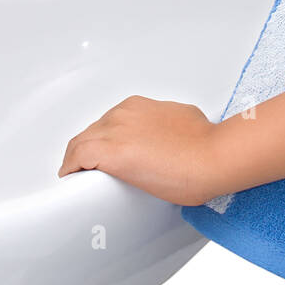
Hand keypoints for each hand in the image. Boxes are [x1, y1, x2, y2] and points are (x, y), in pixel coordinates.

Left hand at [56, 94, 227, 205]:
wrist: (213, 156)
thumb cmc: (206, 144)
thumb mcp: (185, 118)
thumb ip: (166, 124)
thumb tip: (166, 136)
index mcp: (140, 106)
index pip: (110, 123)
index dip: (105, 141)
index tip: (106, 156)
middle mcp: (124, 113)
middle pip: (94, 132)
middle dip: (91, 150)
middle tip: (91, 171)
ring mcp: (116, 130)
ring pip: (81, 143)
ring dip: (79, 159)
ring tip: (80, 177)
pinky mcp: (111, 152)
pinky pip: (77, 157)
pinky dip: (71, 168)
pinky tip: (71, 179)